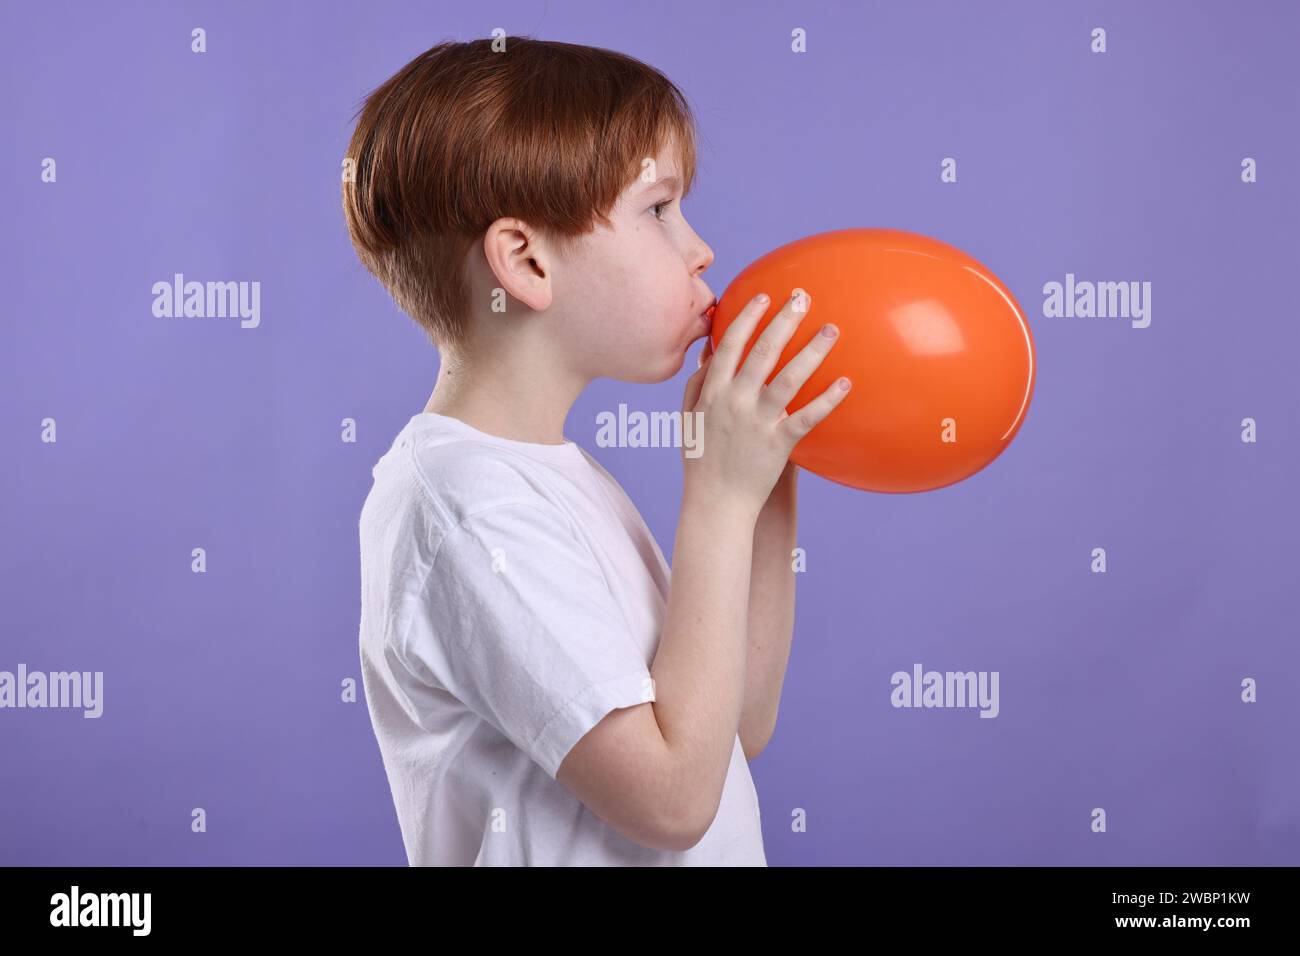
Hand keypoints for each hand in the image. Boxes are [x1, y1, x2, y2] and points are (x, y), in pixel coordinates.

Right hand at [679, 289, 849, 516]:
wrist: (715, 504)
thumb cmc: (701, 462)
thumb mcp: (689, 420)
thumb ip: (697, 385)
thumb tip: (710, 355)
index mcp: (712, 393)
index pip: (730, 345)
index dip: (747, 317)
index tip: (764, 297)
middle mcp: (734, 402)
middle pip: (762, 352)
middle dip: (784, 320)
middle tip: (804, 298)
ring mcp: (756, 422)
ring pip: (788, 378)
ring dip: (812, 350)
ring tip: (832, 330)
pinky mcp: (777, 444)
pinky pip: (807, 417)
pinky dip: (827, 400)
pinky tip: (845, 384)